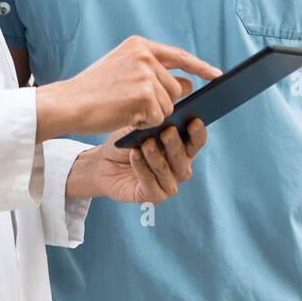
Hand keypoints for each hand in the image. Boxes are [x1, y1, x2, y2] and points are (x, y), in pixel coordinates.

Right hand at [35, 35, 220, 140]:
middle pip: (176, 88)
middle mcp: (145, 55)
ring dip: (151, 114)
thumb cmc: (92, 91)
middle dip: (161, 103)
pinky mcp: (144, 95)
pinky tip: (124, 116)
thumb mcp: (123, 71)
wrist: (67, 103)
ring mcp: (145, 74)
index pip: (179, 55)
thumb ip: (154, 73)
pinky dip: (144, 123)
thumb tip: (188, 83)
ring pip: (169, 106)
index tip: (217, 75)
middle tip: (131, 104)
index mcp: (140, 45)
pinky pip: (158, 118)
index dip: (200, 67)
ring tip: (124, 108)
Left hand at [66, 118, 207, 203]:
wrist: (103, 162)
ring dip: (157, 157)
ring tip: (146, 143)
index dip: (198, 132)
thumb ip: (154, 118)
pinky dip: (143, 170)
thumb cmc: (125, 142)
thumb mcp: (139, 126)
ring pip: (167, 172)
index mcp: (182, 149)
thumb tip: (168, 104)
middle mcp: (179, 168)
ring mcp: (168, 184)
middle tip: (167, 131)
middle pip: (183, 157)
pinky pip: (151, 185)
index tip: (194, 121)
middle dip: (175, 144)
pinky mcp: (153, 196)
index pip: (196, 141)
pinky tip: (135, 156)